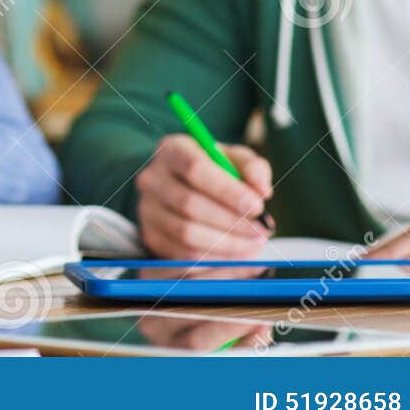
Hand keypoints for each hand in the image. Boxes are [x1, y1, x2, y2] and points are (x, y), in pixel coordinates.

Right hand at [135, 134, 273, 258]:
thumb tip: (262, 191)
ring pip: (187, 234)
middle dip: (232, 223)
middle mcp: (153, 178)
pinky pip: (183, 256)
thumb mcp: (236, 160)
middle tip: (261, 231)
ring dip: (227, 245)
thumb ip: (254, 169)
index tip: (257, 206)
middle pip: (190, 205)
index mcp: (172, 149)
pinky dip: (215, 260)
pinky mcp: (151, 236)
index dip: (227, 191)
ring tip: (253, 243)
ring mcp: (147, 209)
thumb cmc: (215, 170)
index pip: (195, 169)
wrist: (183, 186)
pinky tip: (237, 254)